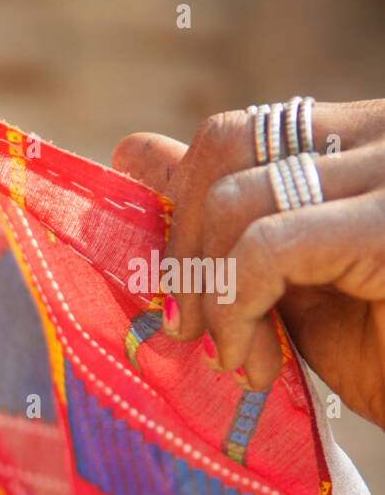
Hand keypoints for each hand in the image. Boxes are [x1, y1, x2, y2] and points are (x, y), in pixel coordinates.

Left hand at [111, 99, 384, 429]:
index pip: (237, 133)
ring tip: (235, 359)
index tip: (174, 286)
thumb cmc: (382, 351)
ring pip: (236, 198)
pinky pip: (268, 247)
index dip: (180, 206)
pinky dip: (236, 308)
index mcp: (361, 140)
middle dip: (183, 249)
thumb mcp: (289, 281)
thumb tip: (135, 153)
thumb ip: (228, 217)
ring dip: (211, 294)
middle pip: (225, 146)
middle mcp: (384, 136)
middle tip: (189, 331)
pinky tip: (252, 360)